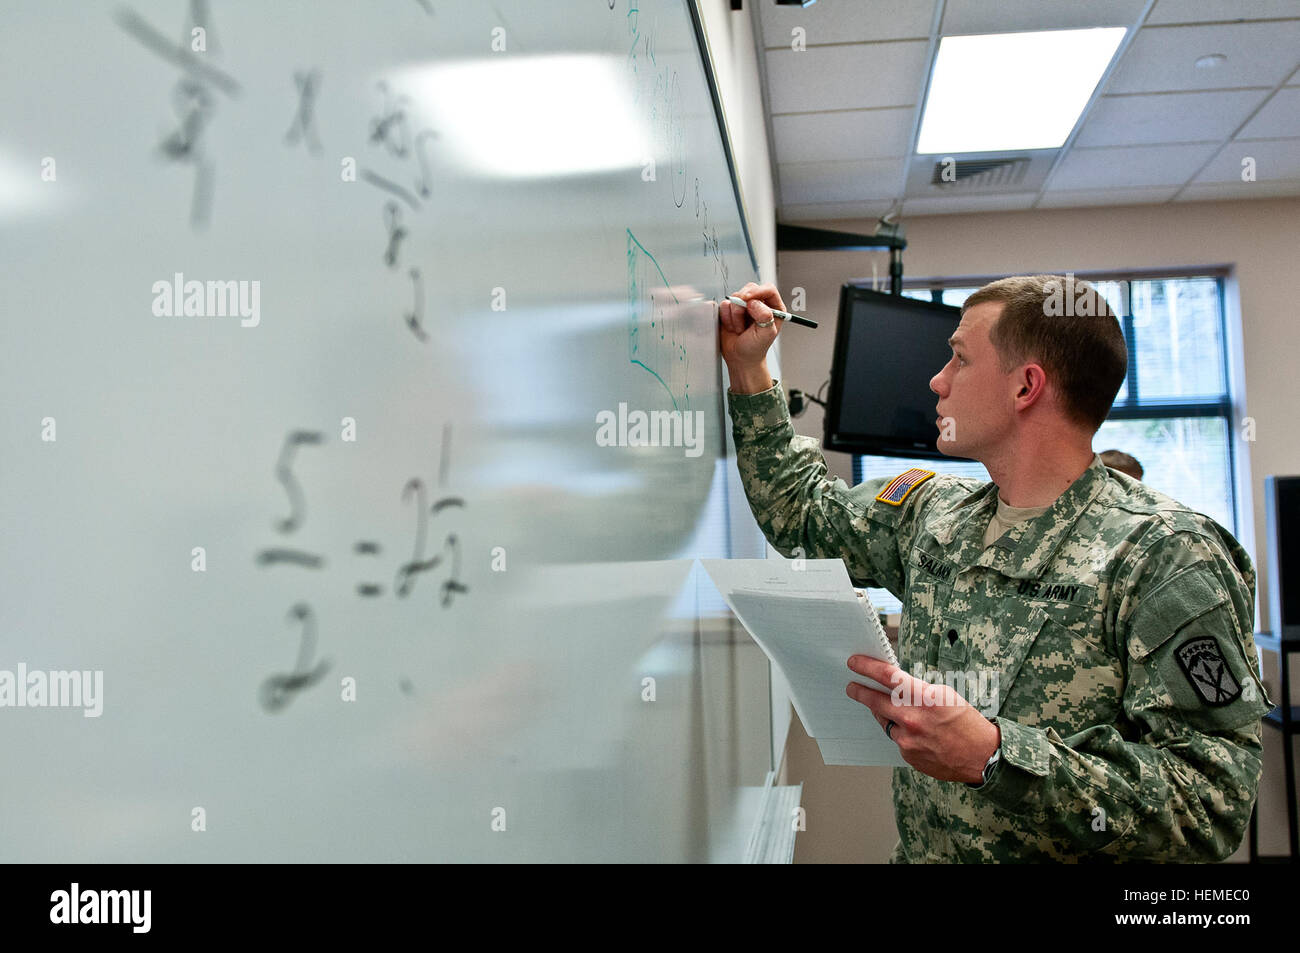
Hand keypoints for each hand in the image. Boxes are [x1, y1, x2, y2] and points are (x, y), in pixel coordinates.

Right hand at [719, 282, 785, 370]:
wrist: (740, 358)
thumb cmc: (755, 348)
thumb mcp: (766, 334)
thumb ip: (764, 316)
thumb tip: (753, 302)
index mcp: (774, 308)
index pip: (768, 289)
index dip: (758, 291)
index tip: (748, 298)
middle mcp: (759, 304)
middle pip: (750, 289)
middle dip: (743, 306)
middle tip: (743, 321)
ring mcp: (744, 306)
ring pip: (735, 296)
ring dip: (735, 315)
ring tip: (740, 328)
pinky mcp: (730, 310)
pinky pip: (724, 305)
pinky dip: (726, 317)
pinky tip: (733, 327)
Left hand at [846, 656, 1000, 783]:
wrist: (982, 757)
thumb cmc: (967, 722)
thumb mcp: (946, 695)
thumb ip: (917, 689)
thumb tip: (894, 684)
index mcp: (925, 698)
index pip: (887, 677)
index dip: (866, 667)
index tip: (854, 663)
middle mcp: (913, 719)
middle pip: (874, 700)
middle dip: (859, 691)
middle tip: (851, 687)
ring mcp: (908, 740)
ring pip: (884, 721)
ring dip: (885, 714)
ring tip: (896, 711)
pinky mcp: (908, 756)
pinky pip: (896, 739)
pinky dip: (901, 733)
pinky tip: (916, 733)